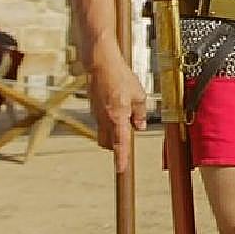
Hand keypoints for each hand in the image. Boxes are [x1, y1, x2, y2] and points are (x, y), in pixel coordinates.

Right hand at [87, 55, 146, 173]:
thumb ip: (140, 113)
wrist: (101, 64)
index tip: (121, 169)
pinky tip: (118, 108)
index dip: (121, 157)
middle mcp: (104, 118)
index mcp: (117, 117)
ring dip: (113, 133)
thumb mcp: (139, 95)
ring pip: (103, 132)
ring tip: (126, 119)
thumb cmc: (120, 76)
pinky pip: (101, 121)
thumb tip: (139, 126)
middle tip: (127, 141)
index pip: (120, 143)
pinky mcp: (94, 108)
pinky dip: (109, 122)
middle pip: (108, 143)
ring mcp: (97, 114)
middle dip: (116, 146)